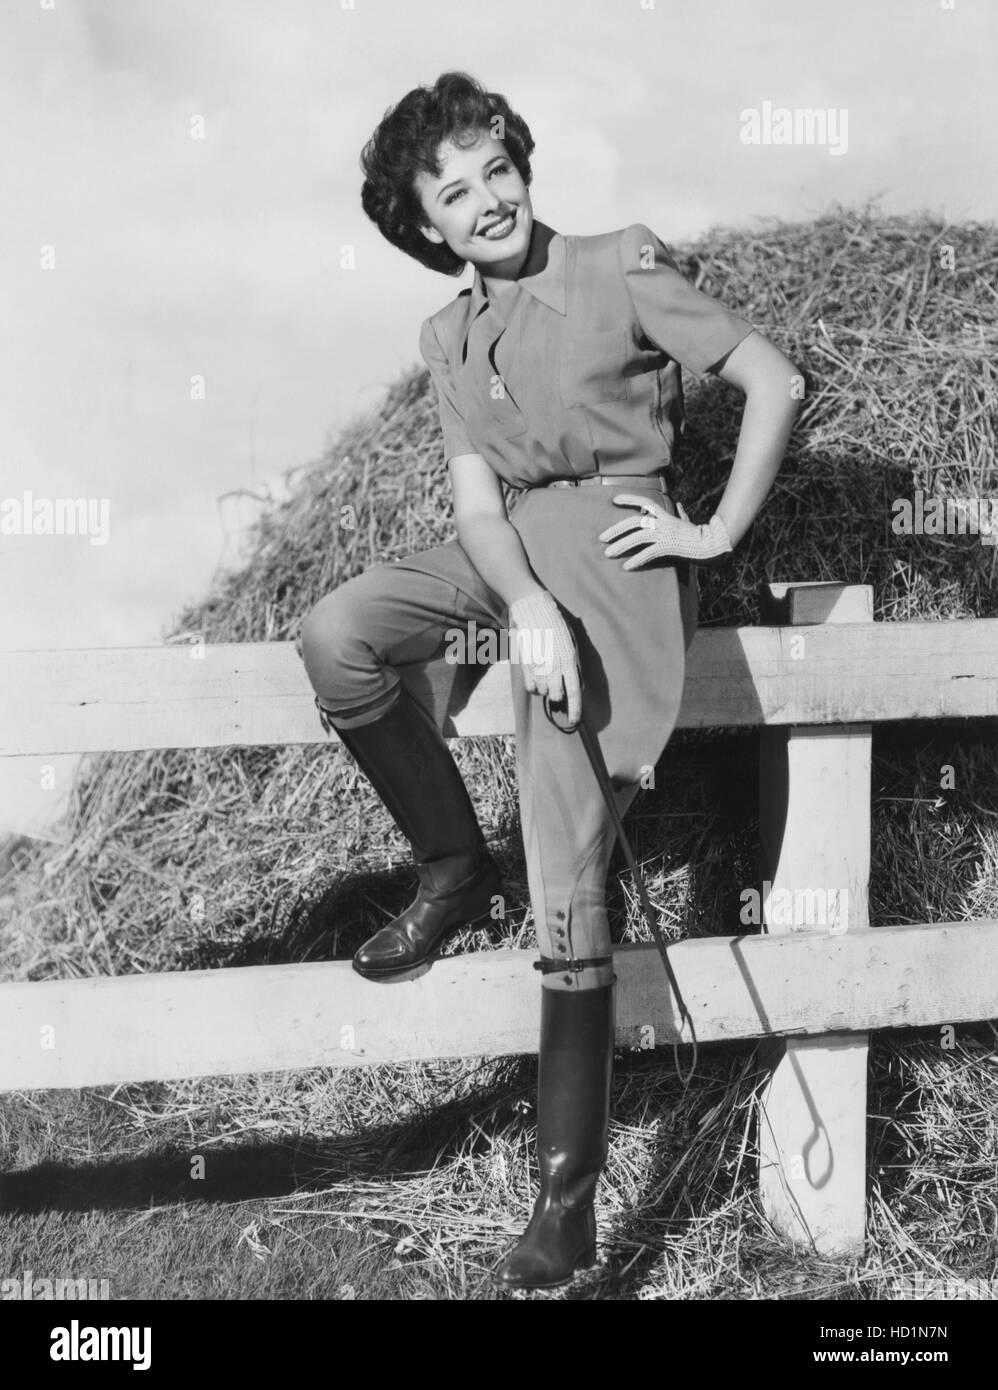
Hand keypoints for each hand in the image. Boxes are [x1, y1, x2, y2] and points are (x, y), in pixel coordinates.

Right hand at [507, 588, 582, 726]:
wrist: (532, 607)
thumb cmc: (555, 622)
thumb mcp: (571, 641)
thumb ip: (573, 664)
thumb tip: (577, 683)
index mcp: (569, 660)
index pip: (574, 693)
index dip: (575, 710)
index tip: (574, 721)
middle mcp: (553, 666)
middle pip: (556, 695)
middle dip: (558, 696)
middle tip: (558, 688)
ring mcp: (537, 666)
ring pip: (542, 691)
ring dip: (546, 688)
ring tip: (546, 674)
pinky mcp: (524, 664)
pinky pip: (530, 686)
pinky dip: (534, 685)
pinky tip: (537, 675)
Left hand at [599, 495, 732, 569]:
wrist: (711, 543)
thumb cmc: (699, 534)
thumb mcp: (688, 521)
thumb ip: (681, 513)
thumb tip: (680, 505)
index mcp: (665, 515)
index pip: (645, 502)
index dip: (629, 499)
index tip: (614, 500)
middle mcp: (663, 522)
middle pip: (634, 521)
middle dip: (616, 530)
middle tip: (601, 538)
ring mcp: (665, 534)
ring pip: (637, 537)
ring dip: (621, 545)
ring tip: (608, 554)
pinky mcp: (668, 547)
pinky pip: (648, 553)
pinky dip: (636, 560)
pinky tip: (626, 566)